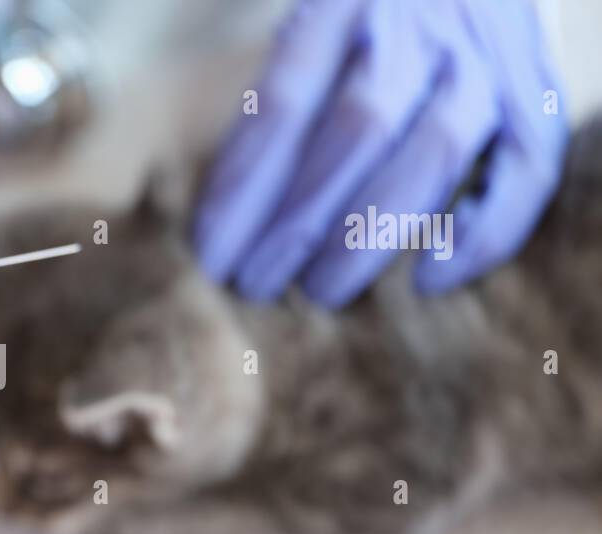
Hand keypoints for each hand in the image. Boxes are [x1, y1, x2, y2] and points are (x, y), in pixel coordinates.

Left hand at [194, 0, 568, 306]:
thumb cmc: (360, 27)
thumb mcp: (307, 37)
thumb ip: (274, 103)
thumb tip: (223, 217)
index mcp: (342, 2)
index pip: (284, 103)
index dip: (244, 190)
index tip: (212, 257)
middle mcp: (421, 23)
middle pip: (358, 130)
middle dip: (298, 223)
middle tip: (255, 284)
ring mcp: (486, 57)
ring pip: (434, 153)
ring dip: (371, 237)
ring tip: (319, 290)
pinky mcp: (536, 95)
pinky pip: (526, 171)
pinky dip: (482, 236)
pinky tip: (428, 281)